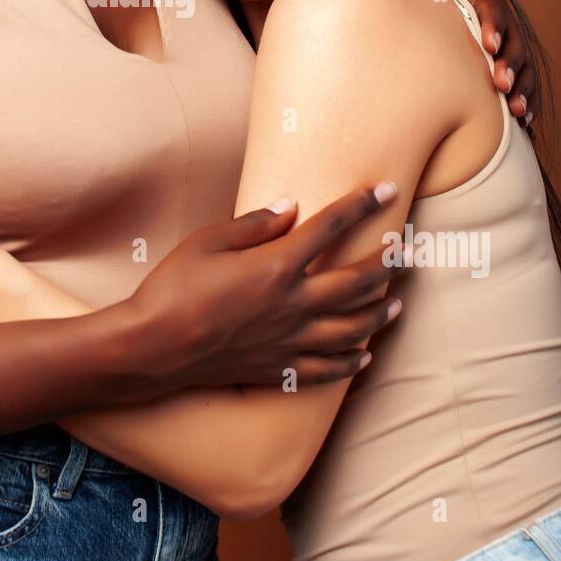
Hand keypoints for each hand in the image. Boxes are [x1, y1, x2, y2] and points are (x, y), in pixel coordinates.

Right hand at [128, 184, 409, 389]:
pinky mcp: (280, 369)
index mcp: (276, 267)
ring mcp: (290, 341)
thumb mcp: (208, 241)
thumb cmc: (173, 288)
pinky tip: (364, 353)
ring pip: (353, 328)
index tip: (385, 191)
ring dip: (380, 312)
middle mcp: (293, 305)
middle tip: (408, 249)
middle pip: (357, 281)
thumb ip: (255, 224)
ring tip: (397, 301)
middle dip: (388, 262)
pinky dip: (352, 361)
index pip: (330, 227)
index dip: (361, 206)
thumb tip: (291, 206)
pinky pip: (329, 369)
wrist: (152, 348)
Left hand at [408, 0, 535, 123]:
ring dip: (522, 88)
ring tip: (513, 107)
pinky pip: (527, 86)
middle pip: (515, 45)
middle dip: (510, 64)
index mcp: (488, 3)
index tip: (487, 43)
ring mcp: (514, 48)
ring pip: (525, 69)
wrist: (467, 3)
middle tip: (501, 82)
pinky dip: (527, 101)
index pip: (494, 12)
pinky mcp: (516, 69)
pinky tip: (522, 118)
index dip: (493, 27)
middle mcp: (506, 26)